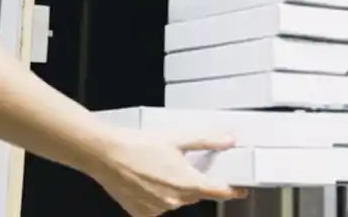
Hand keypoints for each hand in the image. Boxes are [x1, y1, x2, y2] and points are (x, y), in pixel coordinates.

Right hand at [93, 128, 247, 215]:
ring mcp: (157, 209)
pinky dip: (156, 197)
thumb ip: (207, 141)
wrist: (107, 154)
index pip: (219, 192)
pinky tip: (147, 181)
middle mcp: (175, 201)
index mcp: (187, 183)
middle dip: (193, 181)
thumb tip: (229, 139)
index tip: (240, 189)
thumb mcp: (178, 138)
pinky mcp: (141, 213)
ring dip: (174, 189)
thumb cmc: (140, 145)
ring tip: (158, 169)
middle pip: (195, 194)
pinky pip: (156, 208)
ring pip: (176, 201)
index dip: (233, 190)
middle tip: (181, 164)